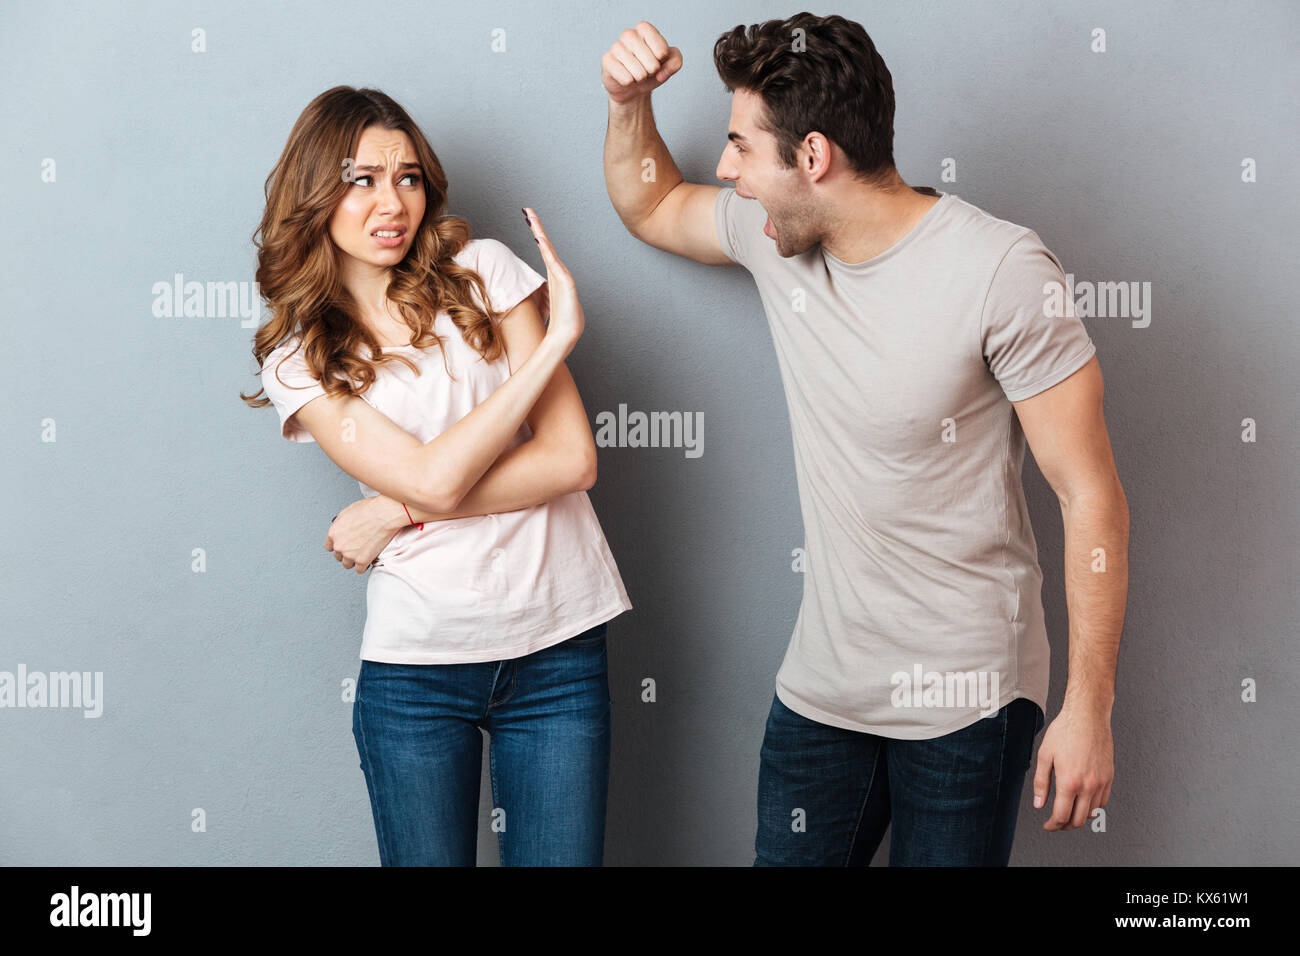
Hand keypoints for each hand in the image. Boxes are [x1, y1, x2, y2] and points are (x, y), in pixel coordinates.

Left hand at [324, 495, 406, 572]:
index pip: (329, 546)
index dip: (338, 545)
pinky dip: (364, 566)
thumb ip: (340, 523)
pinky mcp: (362, 560)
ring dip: (354, 560)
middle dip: (347, 552)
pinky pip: (359, 570)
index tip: (343, 545)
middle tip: (356, 547)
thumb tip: (340, 528)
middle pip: (338, 556)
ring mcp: (350, 554)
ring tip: (363, 553)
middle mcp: (339, 545)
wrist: (386, 514)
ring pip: (347, 564)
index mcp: (333, 533)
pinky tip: (368, 558)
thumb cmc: (371, 510)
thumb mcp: (348, 511)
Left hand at [522, 207, 583, 357]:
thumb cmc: (560, 323)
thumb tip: (533, 294)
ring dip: (540, 234)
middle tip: (528, 210)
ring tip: (532, 220)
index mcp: (553, 275)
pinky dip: (548, 252)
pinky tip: (540, 241)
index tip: (529, 219)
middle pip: (546, 245)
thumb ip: (543, 295)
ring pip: (549, 251)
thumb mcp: (548, 304)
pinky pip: (554, 265)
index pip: (544, 250)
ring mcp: (563, 278)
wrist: (565, 337)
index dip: (537, 234)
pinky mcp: (567, 285)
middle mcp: (558, 273)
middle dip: (537, 227)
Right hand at [601, 22, 682, 103]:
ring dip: (641, 78)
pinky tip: (627, 78)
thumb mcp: (670, 64)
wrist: (634, 86)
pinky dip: (630, 83)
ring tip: (638, 74)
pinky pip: (626, 78)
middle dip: (652, 70)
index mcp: (644, 29)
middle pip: (649, 59)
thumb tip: (661, 71)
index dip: (661, 55)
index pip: (658, 44)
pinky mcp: (607, 61)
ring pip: (638, 71)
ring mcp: (616, 47)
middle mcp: (629, 35)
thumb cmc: (651, 70)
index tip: (659, 58)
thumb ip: (675, 62)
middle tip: (648, 70)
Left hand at [1032, 701, 1114, 830]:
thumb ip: (1040, 783)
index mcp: (1069, 782)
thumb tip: (1039, 804)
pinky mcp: (1109, 776)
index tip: (1047, 825)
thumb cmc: (1065, 731)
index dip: (1052, 825)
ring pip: (1092, 813)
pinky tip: (1083, 802)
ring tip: (1068, 813)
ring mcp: (1101, 782)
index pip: (1061, 816)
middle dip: (1065, 825)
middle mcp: (1088, 786)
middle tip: (1056, 822)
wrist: (1087, 716)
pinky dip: (1092, 807)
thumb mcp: (1044, 756)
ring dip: (1079, 818)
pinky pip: (1103, 801)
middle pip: (1078, 820)